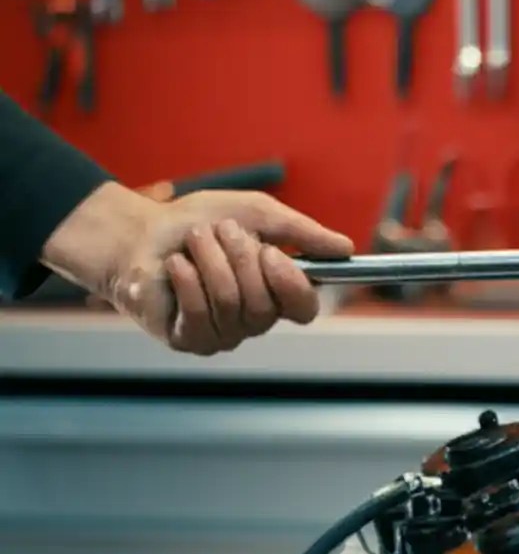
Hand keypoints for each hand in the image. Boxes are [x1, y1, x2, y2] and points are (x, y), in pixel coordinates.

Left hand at [43, 182, 353, 354]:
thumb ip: (302, 232)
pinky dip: (187, 278)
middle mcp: (254, 320)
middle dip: (240, 258)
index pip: (304, 308)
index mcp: (276, 293)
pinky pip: (200, 313)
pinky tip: (174, 265)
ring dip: (209, 260)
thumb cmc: (198, 222)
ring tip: (194, 241)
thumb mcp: (256, 214)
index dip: (293, 284)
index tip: (272, 252)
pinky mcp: (188, 339)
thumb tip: (345, 248)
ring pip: (231, 303)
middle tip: (221, 231)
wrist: (139, 232)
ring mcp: (222, 334)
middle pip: (265, 302)